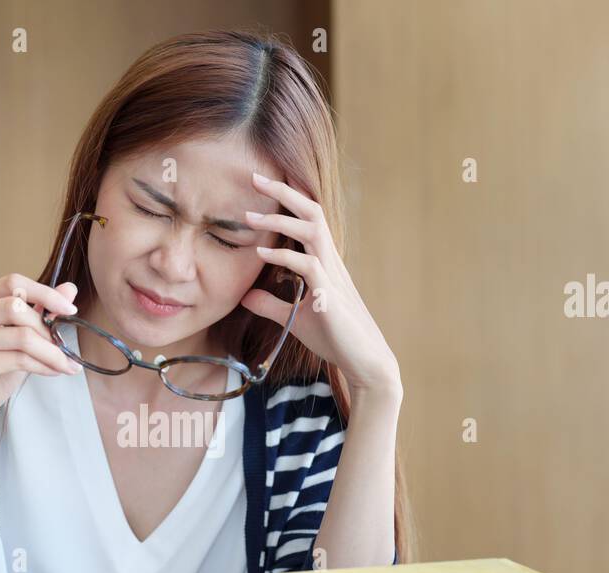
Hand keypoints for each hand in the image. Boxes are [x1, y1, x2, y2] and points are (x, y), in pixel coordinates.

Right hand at [0, 274, 81, 443]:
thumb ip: (39, 312)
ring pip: (21, 335)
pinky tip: (54, 372)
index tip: (70, 309)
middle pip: (16, 306)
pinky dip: (43, 365)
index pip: (12, 283)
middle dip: (47, 328)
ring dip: (51, 351)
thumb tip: (70, 289)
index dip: (45, 293)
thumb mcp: (16, 339)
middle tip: (65, 346)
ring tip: (66, 363)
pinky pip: (19, 358)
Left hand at [241, 172, 401, 403]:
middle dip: (284, 192)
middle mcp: (330, 261)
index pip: (308, 219)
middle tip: (255, 176)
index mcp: (324, 262)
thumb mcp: (294, 318)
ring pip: (311, 231)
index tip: (263, 183)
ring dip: (279, 220)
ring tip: (249, 215)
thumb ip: (271, 303)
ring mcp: (332, 276)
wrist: (363, 361)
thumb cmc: (334, 337)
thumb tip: (245, 295)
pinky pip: (307, 265)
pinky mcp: (329, 296)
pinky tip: (261, 255)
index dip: (289, 198)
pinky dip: (283, 257)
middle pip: (312, 212)